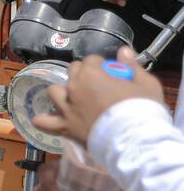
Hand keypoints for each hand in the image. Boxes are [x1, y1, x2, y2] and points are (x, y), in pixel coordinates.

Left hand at [34, 47, 163, 147]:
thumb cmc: (142, 109)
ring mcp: (66, 107)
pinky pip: (45, 122)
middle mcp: (73, 87)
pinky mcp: (65, 127)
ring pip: (54, 91)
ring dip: (63, 93)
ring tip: (75, 99)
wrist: (136, 139)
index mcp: (91, 74)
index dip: (101, 66)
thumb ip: (132, 65)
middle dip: (83, 75)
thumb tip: (123, 51)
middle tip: (98, 86)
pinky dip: (44, 121)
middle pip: (72, 72)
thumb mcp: (146, 83)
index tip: (111, 74)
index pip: (91, 60)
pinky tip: (44, 119)